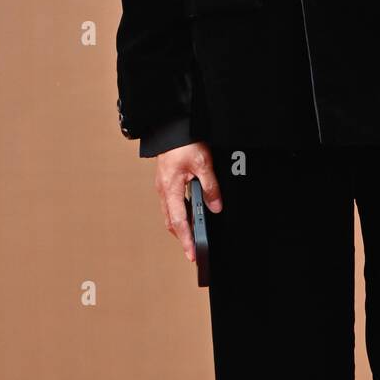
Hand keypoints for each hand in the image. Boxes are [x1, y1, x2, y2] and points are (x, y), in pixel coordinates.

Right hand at [154, 141, 222, 262]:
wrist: (172, 126)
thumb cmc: (183, 142)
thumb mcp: (202, 163)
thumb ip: (210, 186)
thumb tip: (215, 206)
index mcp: (170, 188)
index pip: (178, 221)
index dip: (186, 239)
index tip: (192, 253)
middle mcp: (164, 190)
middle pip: (172, 221)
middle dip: (182, 236)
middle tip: (194, 249)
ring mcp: (164, 185)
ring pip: (170, 212)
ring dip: (181, 225)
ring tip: (193, 234)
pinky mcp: (166, 180)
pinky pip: (171, 202)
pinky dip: (180, 212)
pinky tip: (189, 211)